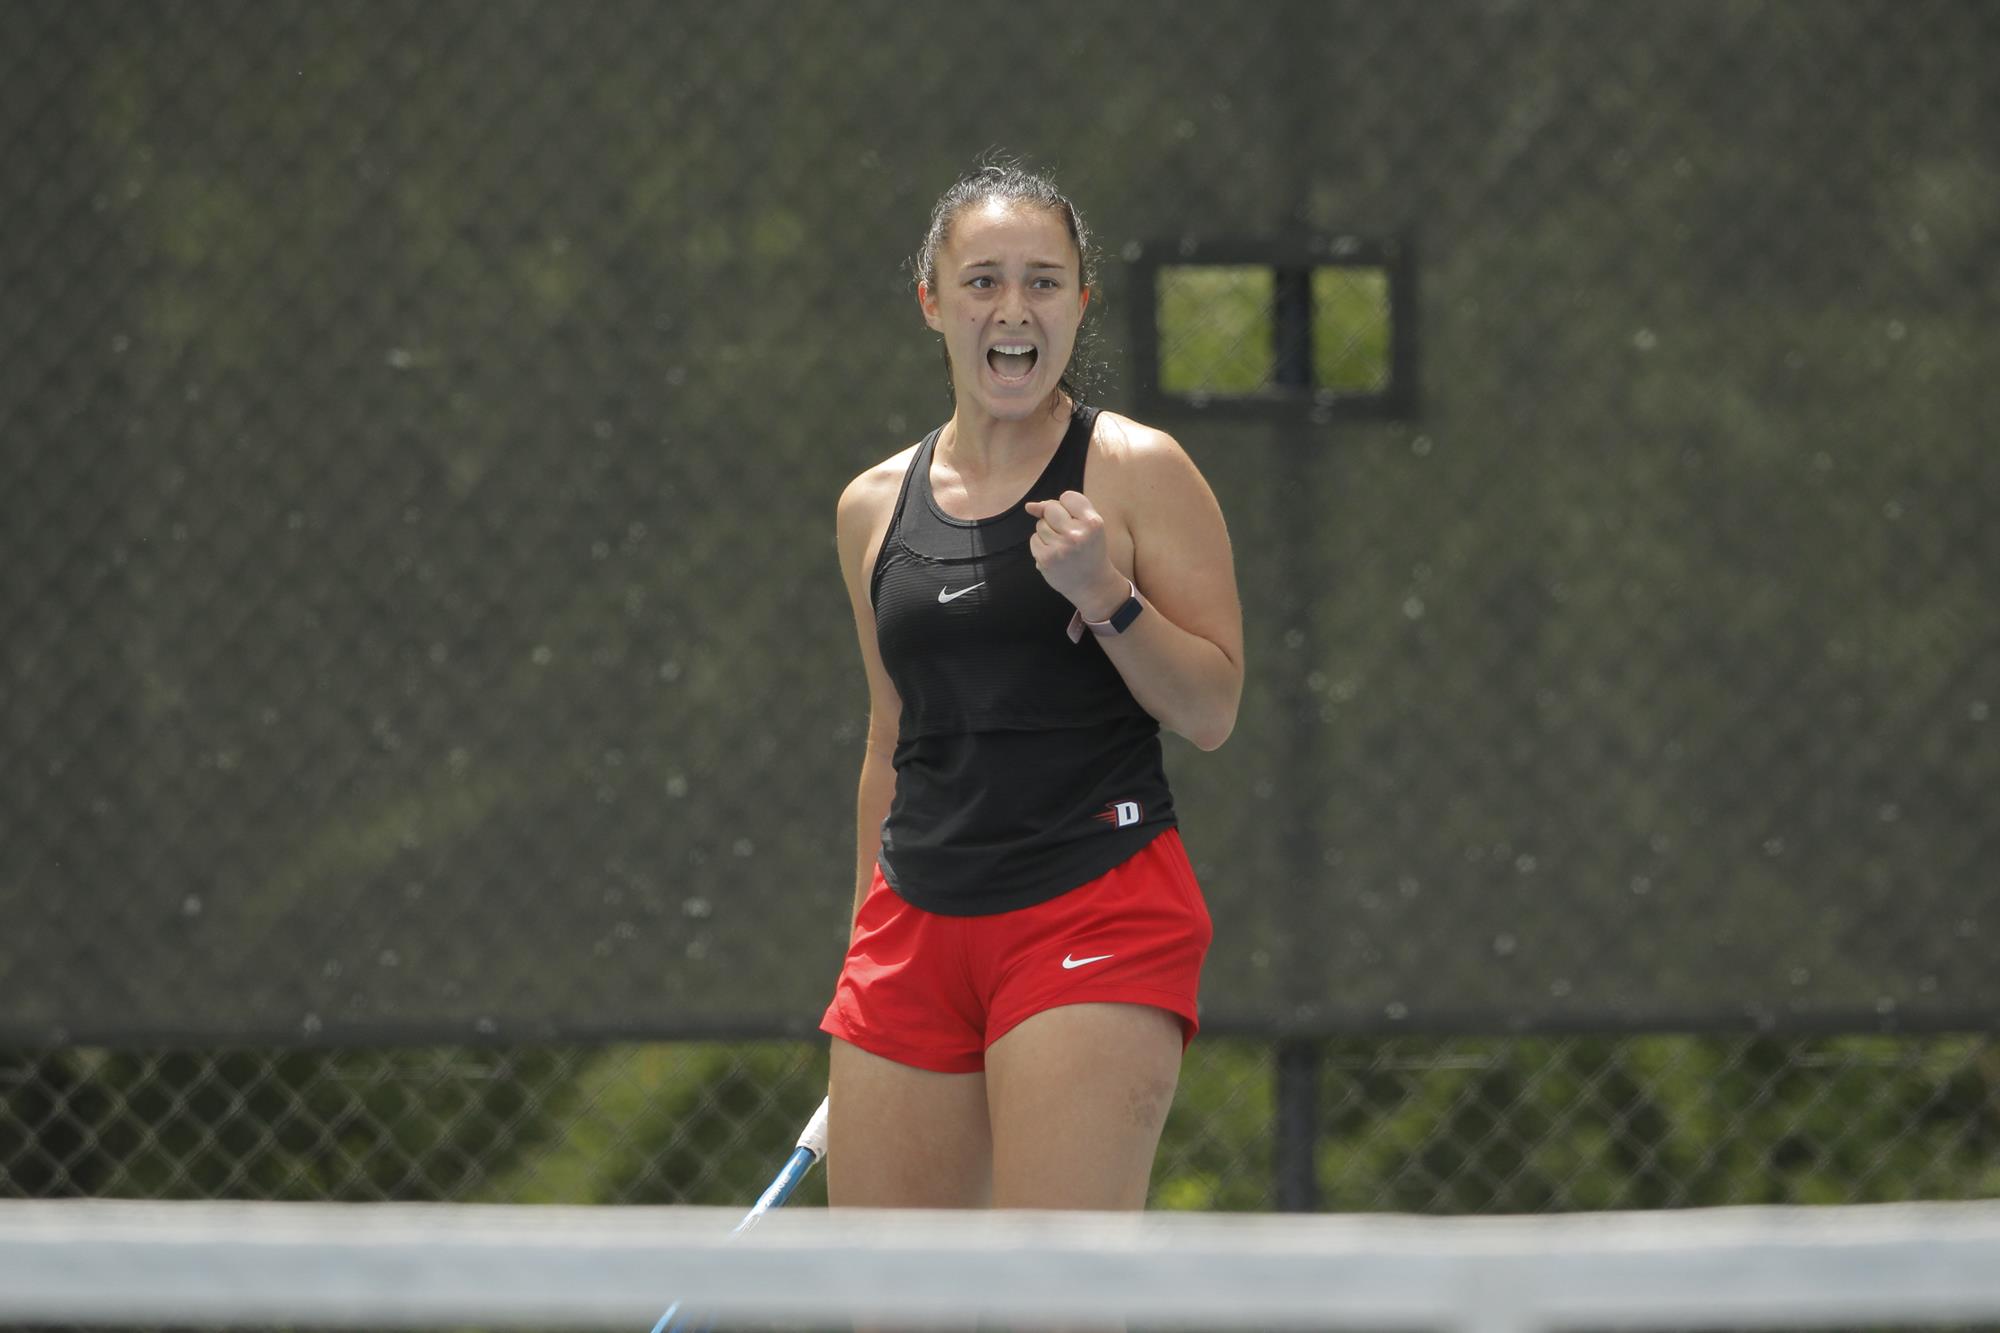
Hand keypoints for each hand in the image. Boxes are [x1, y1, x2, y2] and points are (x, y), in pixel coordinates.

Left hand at [1024, 490, 1128, 621]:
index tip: (1075, 520)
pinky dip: (1041, 545)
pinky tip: (1054, 554)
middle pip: (1050, 508)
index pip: (1068, 497)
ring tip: (1063, 546)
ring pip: (1040, 524)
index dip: (1067, 507)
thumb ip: (1063, 508)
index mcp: (1093, 523)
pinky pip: (1034, 539)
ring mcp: (1060, 547)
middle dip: (1053, 517)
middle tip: (1067, 534)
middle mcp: (1077, 534)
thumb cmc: (1089, 550)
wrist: (1092, 584)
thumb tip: (1029, 506)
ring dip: (1047, 532)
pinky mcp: (1046, 559)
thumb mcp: (1087, 525)